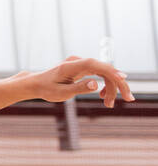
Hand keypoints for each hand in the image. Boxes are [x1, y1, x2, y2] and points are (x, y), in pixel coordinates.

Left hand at [15, 56, 133, 107]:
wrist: (36, 84)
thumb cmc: (46, 89)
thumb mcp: (61, 93)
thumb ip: (78, 88)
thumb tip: (96, 84)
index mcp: (70, 66)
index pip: (94, 64)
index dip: (110, 70)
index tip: (123, 78)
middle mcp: (77, 62)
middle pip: (104, 69)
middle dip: (118, 84)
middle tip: (129, 99)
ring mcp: (81, 64)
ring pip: (103, 73)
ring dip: (111, 88)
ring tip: (109, 104)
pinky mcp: (83, 68)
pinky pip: (99, 74)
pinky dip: (104, 85)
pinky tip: (103, 96)